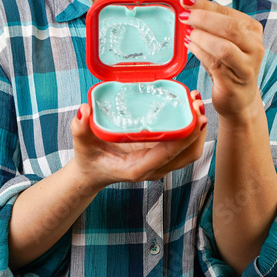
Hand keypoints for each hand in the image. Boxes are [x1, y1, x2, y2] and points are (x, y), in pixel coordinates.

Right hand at [69, 92, 207, 189]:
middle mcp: (152, 169)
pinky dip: (191, 132)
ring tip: (197, 103)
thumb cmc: (89, 158)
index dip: (184, 136)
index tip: (194, 117)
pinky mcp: (162, 159)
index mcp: (136, 168)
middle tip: (198, 103)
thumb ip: (79, 128)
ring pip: (189, 153)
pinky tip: (189, 110)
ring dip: (197, 131)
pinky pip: (184, 149)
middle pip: (186, 154)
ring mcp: (159, 166)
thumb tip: (84, 109)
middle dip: (196, 130)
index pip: (167, 153)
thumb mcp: (81, 143)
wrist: (92, 173)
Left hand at [179, 0, 264, 122]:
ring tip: (187, 33)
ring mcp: (247, 65)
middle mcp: (255, 46)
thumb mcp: (223, 40)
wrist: (240, 99)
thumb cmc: (228, 65)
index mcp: (252, 30)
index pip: (227, 12)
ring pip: (223, 46)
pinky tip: (190, 46)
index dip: (205, 5)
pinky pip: (215, 63)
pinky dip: (199, 52)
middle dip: (203, 18)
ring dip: (201, 37)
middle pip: (229, 27)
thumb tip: (186, 7)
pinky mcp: (234, 81)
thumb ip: (210, 25)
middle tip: (184, 16)